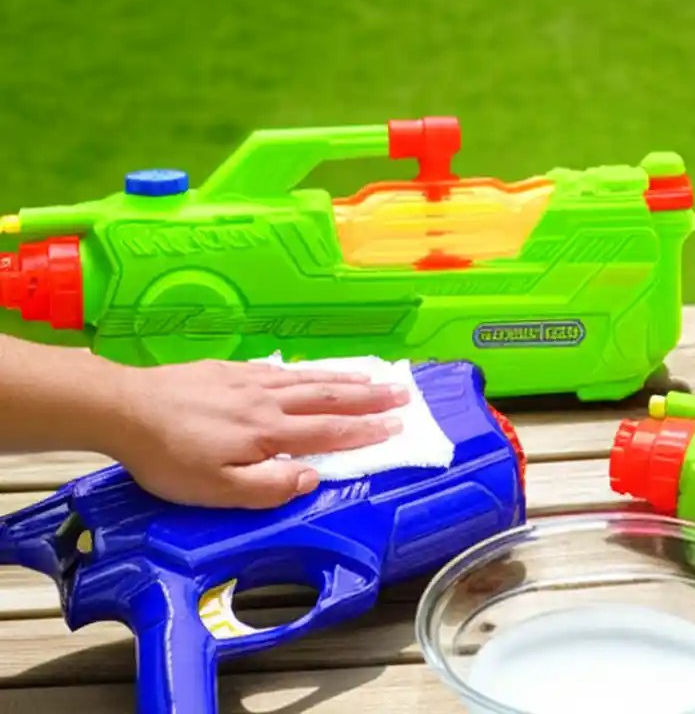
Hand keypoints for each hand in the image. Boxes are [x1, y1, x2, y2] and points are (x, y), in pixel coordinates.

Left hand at [109, 360, 408, 508]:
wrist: (124, 408)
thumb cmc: (169, 456)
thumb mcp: (217, 490)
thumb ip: (268, 487)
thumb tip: (311, 479)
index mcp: (270, 433)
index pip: (330, 433)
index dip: (366, 432)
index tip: (398, 427)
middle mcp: (268, 402)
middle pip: (330, 398)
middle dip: (370, 398)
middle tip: (403, 393)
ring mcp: (250, 382)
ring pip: (310, 379)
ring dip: (348, 380)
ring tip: (375, 379)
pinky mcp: (229, 371)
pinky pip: (283, 369)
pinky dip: (310, 370)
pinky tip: (315, 371)